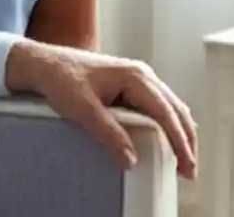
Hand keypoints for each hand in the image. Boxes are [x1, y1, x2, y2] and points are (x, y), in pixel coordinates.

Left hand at [4, 40, 197, 178]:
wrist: (44, 63)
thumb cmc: (61, 78)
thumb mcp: (83, 109)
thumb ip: (109, 133)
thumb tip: (131, 159)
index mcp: (135, 77)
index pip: (166, 113)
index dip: (179, 140)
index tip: (185, 163)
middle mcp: (142, 74)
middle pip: (175, 109)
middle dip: (186, 139)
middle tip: (189, 169)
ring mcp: (138, 77)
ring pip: (169, 106)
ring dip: (179, 131)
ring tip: (182, 158)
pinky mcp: (130, 84)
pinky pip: (157, 104)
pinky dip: (167, 123)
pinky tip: (167, 137)